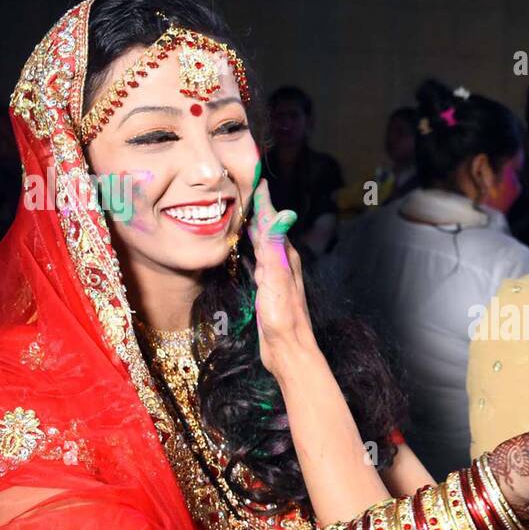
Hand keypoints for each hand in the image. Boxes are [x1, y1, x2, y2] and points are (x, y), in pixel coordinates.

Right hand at [248, 178, 317, 378]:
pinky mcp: (267, 289)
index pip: (272, 220)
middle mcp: (283, 263)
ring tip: (241, 213)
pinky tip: (244, 250)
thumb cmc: (283, 317)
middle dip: (257, 209)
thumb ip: (276, 247)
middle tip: (244, 189)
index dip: (264, 200)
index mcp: (285, 256)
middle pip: (267, 230)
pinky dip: (249, 250)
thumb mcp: (277, 278)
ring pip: (261, 244)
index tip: (256, 179)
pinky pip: (257, 261)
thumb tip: (283, 215)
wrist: (287, 351)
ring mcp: (276, 276)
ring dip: (252, 229)